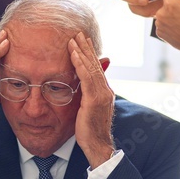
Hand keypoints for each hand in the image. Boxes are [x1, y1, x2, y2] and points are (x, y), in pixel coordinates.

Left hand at [67, 33, 115, 168]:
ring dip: (82, 52)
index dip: (90, 54)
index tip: (83, 41)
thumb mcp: (87, 110)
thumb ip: (86, 96)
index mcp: (104, 92)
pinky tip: (73, 54)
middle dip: (86, 48)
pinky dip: (80, 64)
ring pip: (91, 68)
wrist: (97, 145)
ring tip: (74, 38)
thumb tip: (81, 88)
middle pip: (95, 64)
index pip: (97, 68)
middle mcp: (105, 90)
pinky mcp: (94, 99)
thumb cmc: (90, 131)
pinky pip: (87, 78)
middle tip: (78, 33)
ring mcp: (101, 94)